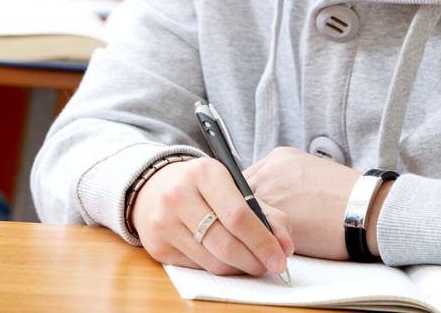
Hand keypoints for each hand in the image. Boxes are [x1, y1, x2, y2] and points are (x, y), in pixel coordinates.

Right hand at [131, 156, 292, 276]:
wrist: (156, 186)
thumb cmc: (203, 186)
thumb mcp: (231, 184)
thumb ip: (263, 210)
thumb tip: (285, 245)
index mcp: (204, 173)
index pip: (238, 215)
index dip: (263, 240)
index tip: (281, 256)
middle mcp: (179, 196)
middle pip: (225, 243)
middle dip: (254, 260)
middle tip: (270, 265)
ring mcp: (165, 223)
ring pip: (212, 261)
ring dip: (238, 267)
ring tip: (252, 262)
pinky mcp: (158, 247)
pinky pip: (197, 268)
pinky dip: (218, 267)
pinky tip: (227, 259)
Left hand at [245, 147, 364, 258]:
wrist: (366, 208)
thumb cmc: (346, 194)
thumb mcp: (310, 171)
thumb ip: (285, 179)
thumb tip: (273, 197)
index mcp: (279, 157)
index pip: (247, 176)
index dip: (247, 196)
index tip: (253, 209)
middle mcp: (270, 170)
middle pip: (240, 192)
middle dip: (243, 210)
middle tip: (252, 226)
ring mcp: (270, 192)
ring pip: (244, 212)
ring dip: (250, 226)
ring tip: (263, 238)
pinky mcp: (275, 218)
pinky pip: (255, 231)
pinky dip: (258, 240)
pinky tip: (271, 246)